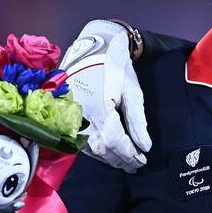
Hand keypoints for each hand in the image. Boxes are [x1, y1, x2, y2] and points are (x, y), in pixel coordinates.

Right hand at [61, 20, 151, 172]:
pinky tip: (105, 152)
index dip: (130, 155)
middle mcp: (82, 116)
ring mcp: (71, 116)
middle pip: (103, 148)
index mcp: (100, 110)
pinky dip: (95, 149)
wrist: (92, 46)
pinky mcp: (66, 114)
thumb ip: (138, 121)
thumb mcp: (132, 91)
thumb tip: (145, 145)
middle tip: (134, 166)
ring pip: (90, 147)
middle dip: (120, 160)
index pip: (117, 142)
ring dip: (107, 157)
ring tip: (123, 163)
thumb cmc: (115, 65)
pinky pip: (80, 139)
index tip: (142, 161)